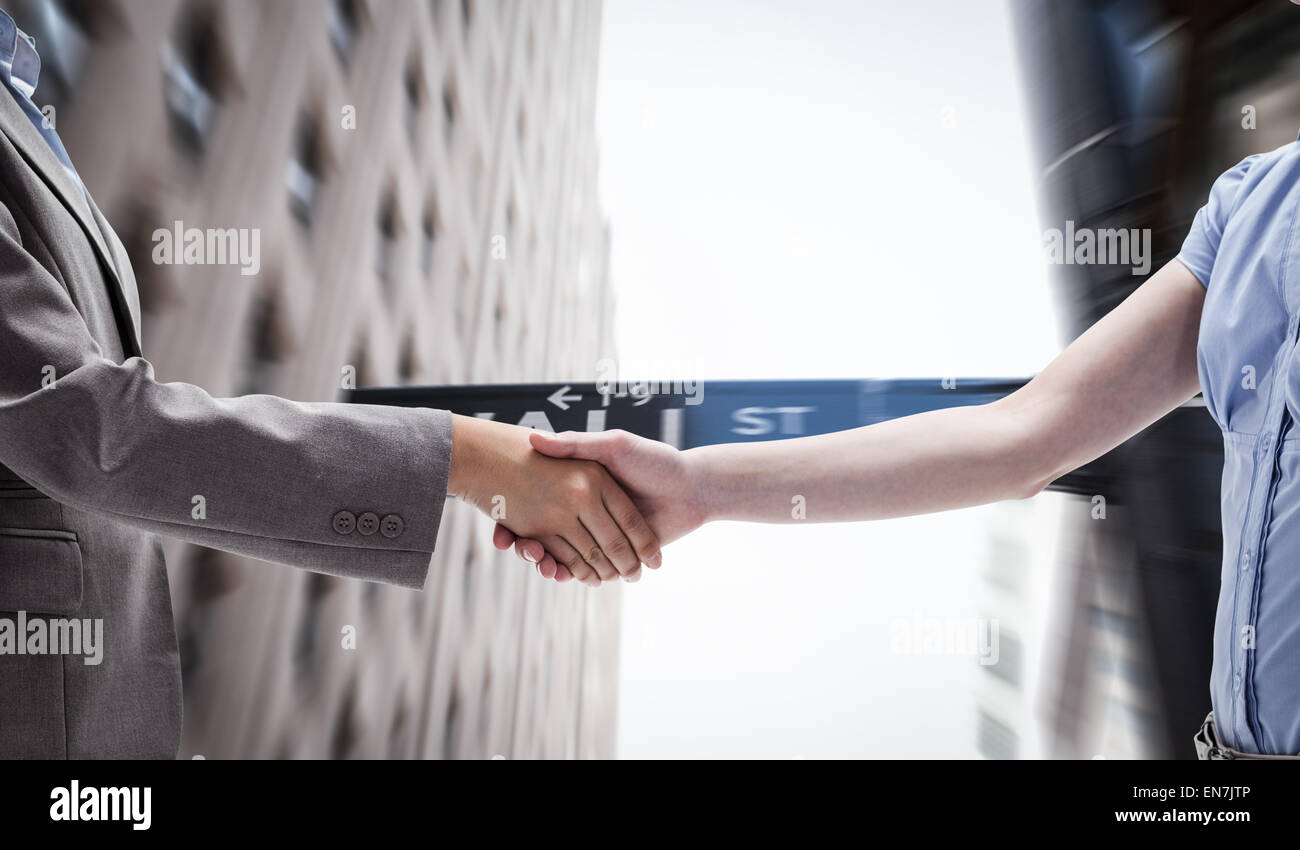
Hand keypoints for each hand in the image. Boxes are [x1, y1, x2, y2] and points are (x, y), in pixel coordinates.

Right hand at [447, 415, 660, 585]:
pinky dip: (572, 574)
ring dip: (546, 563)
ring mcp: (597, 533)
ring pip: (560, 553)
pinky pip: (586, 569)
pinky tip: (563, 575)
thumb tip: (533, 438)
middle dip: (527, 545)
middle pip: (541, 532)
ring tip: (543, 566)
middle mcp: (582, 509)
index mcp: (576, 483)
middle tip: (520, 549)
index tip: (502, 528)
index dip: (513, 516)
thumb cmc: (656, 460)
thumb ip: (577, 445)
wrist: (695, 489)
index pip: (533, 500)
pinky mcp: (614, 554)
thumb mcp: (615, 446)